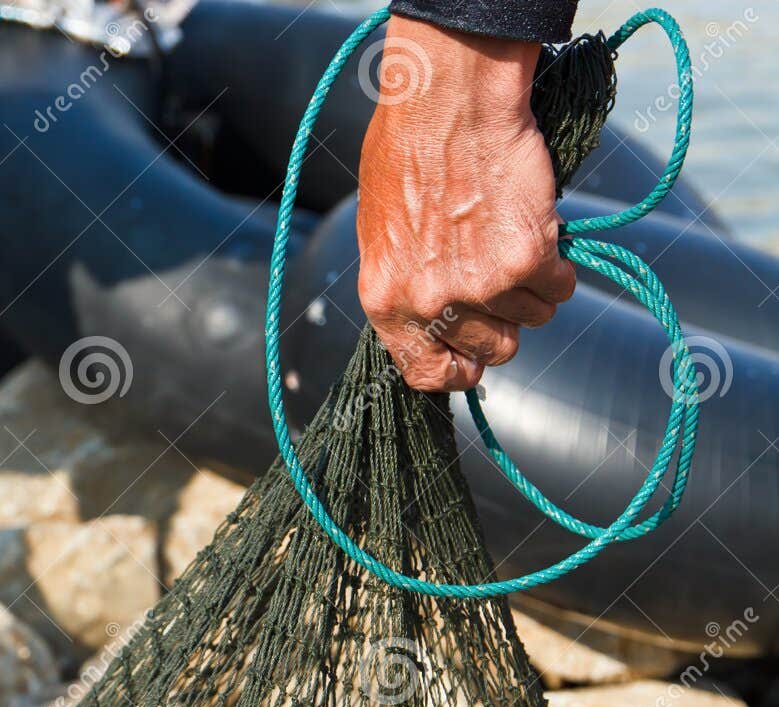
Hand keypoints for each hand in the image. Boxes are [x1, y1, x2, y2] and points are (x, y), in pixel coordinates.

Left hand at [357, 18, 575, 391]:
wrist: (449, 99)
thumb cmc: (407, 148)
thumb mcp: (380, 229)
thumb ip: (404, 284)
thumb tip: (430, 322)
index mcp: (388, 300)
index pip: (427, 374)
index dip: (458, 369)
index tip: (473, 357)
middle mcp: (433, 304)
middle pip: (493, 349)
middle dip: (503, 319)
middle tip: (501, 277)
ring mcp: (481, 286)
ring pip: (532, 319)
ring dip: (532, 288)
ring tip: (517, 241)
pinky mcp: (527, 259)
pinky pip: (560, 288)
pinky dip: (559, 267)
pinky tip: (542, 233)